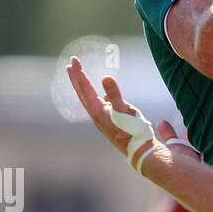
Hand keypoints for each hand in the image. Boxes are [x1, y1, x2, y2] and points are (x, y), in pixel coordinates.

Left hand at [67, 57, 198, 170]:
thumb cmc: (133, 133)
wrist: (140, 151)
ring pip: (87, 99)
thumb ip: (115, 94)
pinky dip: (92, 95)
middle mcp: (96, 115)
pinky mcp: (108, 121)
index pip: (85, 88)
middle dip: (76, 77)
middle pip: (82, 93)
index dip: (79, 73)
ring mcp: (102, 119)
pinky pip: (96, 104)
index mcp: (98, 111)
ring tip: (78, 75)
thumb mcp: (125, 111)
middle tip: (72, 63)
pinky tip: (97, 93)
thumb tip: (105, 77)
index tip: (74, 60)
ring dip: (82, 86)